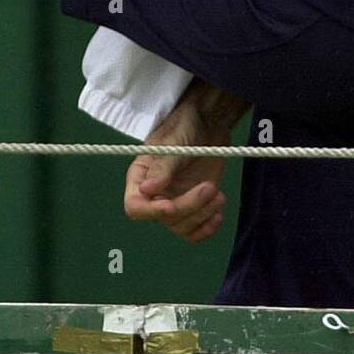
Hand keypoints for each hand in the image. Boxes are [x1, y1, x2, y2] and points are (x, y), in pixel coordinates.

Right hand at [123, 91, 231, 244]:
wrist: (209, 124)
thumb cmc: (186, 125)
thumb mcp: (173, 141)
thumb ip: (163, 166)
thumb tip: (146, 190)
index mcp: (141, 176)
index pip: (135, 206)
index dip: (151, 211)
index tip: (171, 206)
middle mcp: (155, 194)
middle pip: (164, 218)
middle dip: (188, 206)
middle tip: (210, 187)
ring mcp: (175, 201)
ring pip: (182, 226)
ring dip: (202, 215)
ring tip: (219, 194)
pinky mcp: (195, 206)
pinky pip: (196, 230)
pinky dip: (207, 228)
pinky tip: (218, 213)